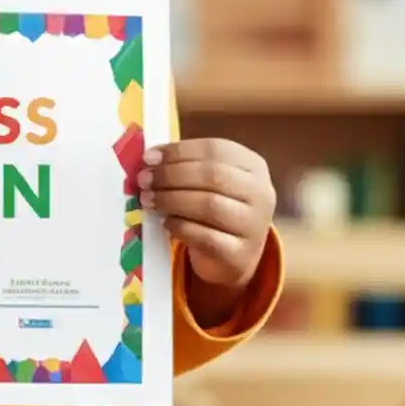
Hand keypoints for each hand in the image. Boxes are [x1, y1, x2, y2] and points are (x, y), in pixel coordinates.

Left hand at [137, 138, 274, 288]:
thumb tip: (149, 159)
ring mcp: (254, 225)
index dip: (179, 152)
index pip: (215, 149)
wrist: (233, 255)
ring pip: (209, 205)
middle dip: (171, 175)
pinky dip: (180, 227)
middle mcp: (261, 193)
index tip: (148, 157)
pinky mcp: (240, 253)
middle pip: (213, 175)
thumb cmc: (215, 208)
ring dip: (171, 200)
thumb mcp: (208, 183)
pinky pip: (206, 236)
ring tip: (148, 200)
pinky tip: (166, 223)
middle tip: (144, 180)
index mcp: (253, 166)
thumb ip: (184, 167)